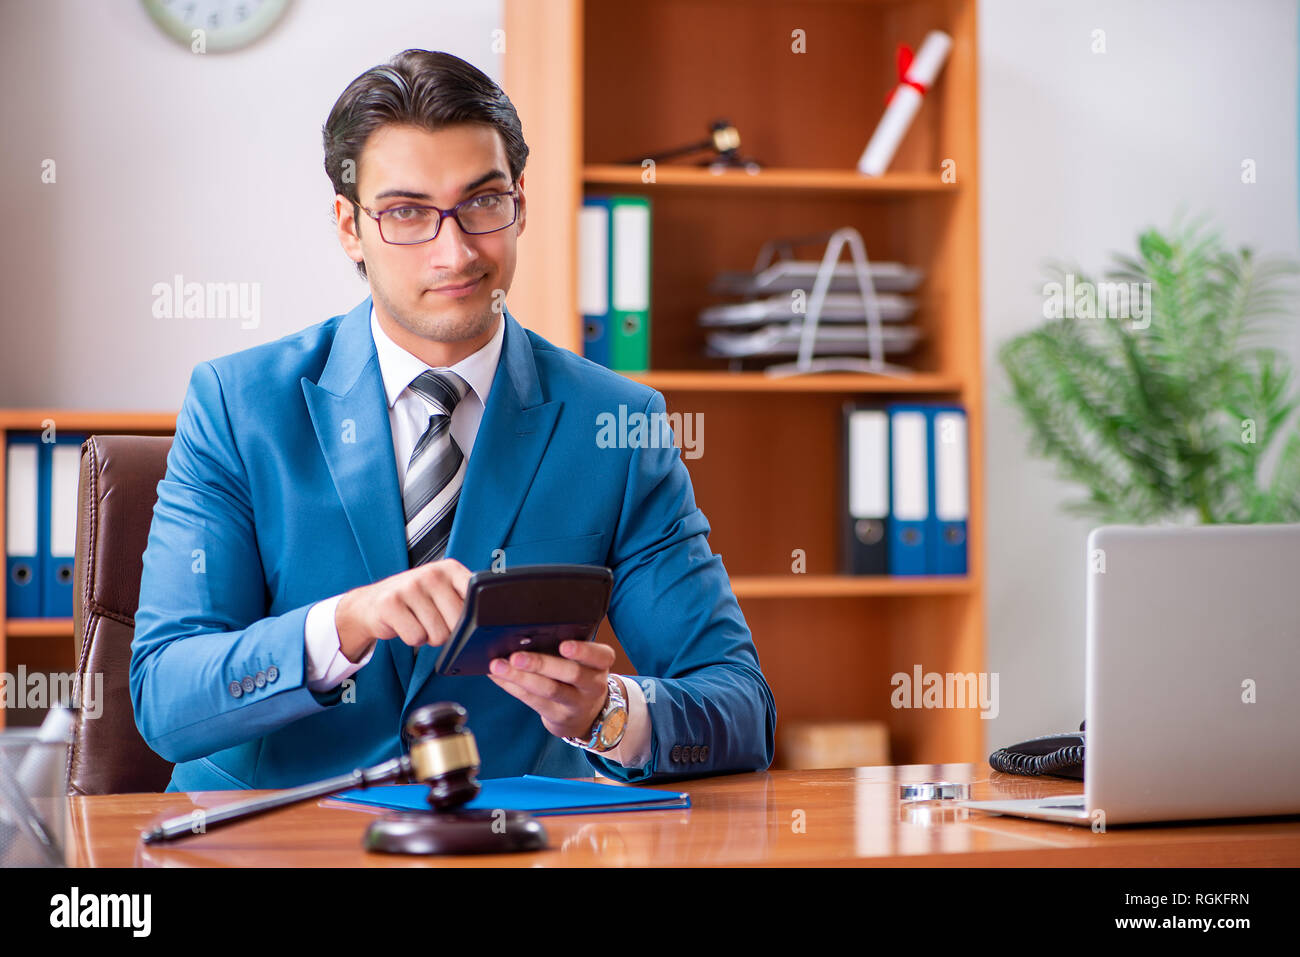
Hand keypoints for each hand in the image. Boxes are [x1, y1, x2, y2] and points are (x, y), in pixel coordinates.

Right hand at [334, 559, 471, 661]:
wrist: (373, 603)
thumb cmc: (415, 600)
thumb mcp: (444, 591)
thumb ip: (465, 599)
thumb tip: (487, 620)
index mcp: (450, 569)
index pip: (476, 599)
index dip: (472, 617)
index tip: (462, 619)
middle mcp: (431, 573)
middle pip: (458, 622)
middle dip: (448, 631)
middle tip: (434, 621)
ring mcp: (410, 587)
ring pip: (438, 634)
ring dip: (428, 636)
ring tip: (418, 621)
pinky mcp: (391, 604)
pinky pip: (416, 637)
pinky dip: (412, 639)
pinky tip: (405, 624)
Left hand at [487, 640, 618, 740]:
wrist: (586, 714)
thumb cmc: (580, 674)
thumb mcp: (584, 661)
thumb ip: (565, 647)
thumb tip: (524, 632)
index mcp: (601, 664)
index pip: (599, 656)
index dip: (583, 651)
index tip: (564, 646)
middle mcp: (593, 685)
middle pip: (571, 674)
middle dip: (541, 664)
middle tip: (516, 657)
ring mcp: (576, 703)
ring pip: (549, 690)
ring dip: (520, 677)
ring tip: (498, 666)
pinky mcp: (557, 716)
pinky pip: (532, 700)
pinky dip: (512, 686)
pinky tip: (497, 676)